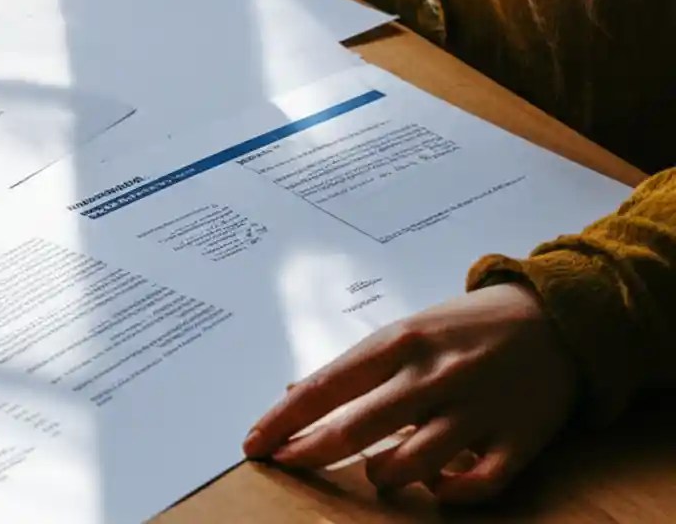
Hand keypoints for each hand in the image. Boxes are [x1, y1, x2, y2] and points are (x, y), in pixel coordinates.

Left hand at [243, 284, 578, 502]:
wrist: (559, 319)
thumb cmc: (464, 328)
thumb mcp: (406, 331)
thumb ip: (354, 366)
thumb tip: (292, 391)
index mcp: (400, 342)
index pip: (326, 387)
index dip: (284, 420)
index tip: (253, 444)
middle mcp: (434, 375)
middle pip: (357, 429)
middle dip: (311, 453)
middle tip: (284, 465)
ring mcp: (477, 408)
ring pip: (411, 465)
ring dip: (382, 476)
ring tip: (378, 471)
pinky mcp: (518, 439)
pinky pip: (475, 485)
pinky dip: (448, 494)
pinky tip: (436, 485)